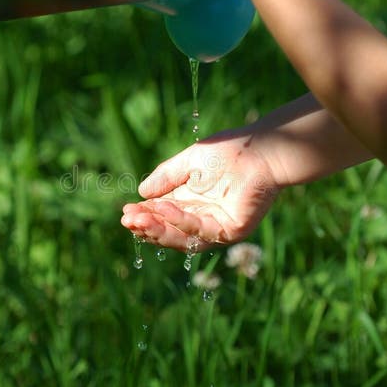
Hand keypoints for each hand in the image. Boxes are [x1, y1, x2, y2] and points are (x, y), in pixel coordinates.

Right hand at [121, 124, 281, 251]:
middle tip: (127, 220)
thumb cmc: (229, 151)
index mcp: (192, 205)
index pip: (163, 217)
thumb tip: (141, 192)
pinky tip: (164, 209)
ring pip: (183, 238)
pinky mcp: (232, 231)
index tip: (125, 212)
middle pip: (170, 232)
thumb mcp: (188, 162)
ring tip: (138, 218)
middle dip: (147, 227)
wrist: (261, 148)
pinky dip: (180, 221)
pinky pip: (201, 230)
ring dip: (159, 228)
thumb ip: (166, 177)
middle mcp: (204, 220)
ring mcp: (218, 228)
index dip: (144, 216)